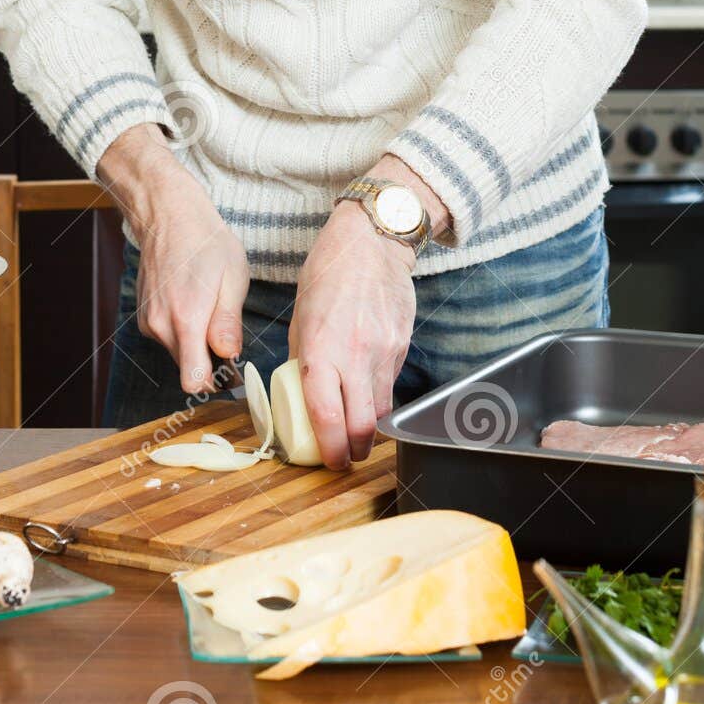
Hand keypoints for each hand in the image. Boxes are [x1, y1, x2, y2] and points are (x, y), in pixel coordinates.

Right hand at [97, 123, 249, 393]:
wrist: (168, 215)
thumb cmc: (206, 241)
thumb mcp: (232, 278)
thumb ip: (228, 323)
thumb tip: (230, 355)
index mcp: (186, 319)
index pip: (193, 380)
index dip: (215, 381)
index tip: (231, 371)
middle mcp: (161, 325)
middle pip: (188, 367)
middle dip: (209, 357)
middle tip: (226, 326)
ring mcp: (148, 321)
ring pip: (178, 352)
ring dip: (195, 341)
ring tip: (208, 304)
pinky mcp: (143, 316)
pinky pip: (168, 336)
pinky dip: (182, 328)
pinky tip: (192, 299)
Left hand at [289, 202, 416, 468]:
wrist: (371, 243)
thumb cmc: (328, 274)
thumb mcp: (301, 318)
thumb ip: (305, 359)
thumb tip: (305, 393)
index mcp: (322, 349)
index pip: (328, 416)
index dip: (330, 449)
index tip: (328, 460)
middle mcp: (356, 355)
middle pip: (363, 426)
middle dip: (355, 451)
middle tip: (346, 457)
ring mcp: (384, 351)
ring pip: (382, 410)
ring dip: (370, 429)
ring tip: (358, 433)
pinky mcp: (403, 344)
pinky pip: (391, 383)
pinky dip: (379, 396)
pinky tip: (368, 390)